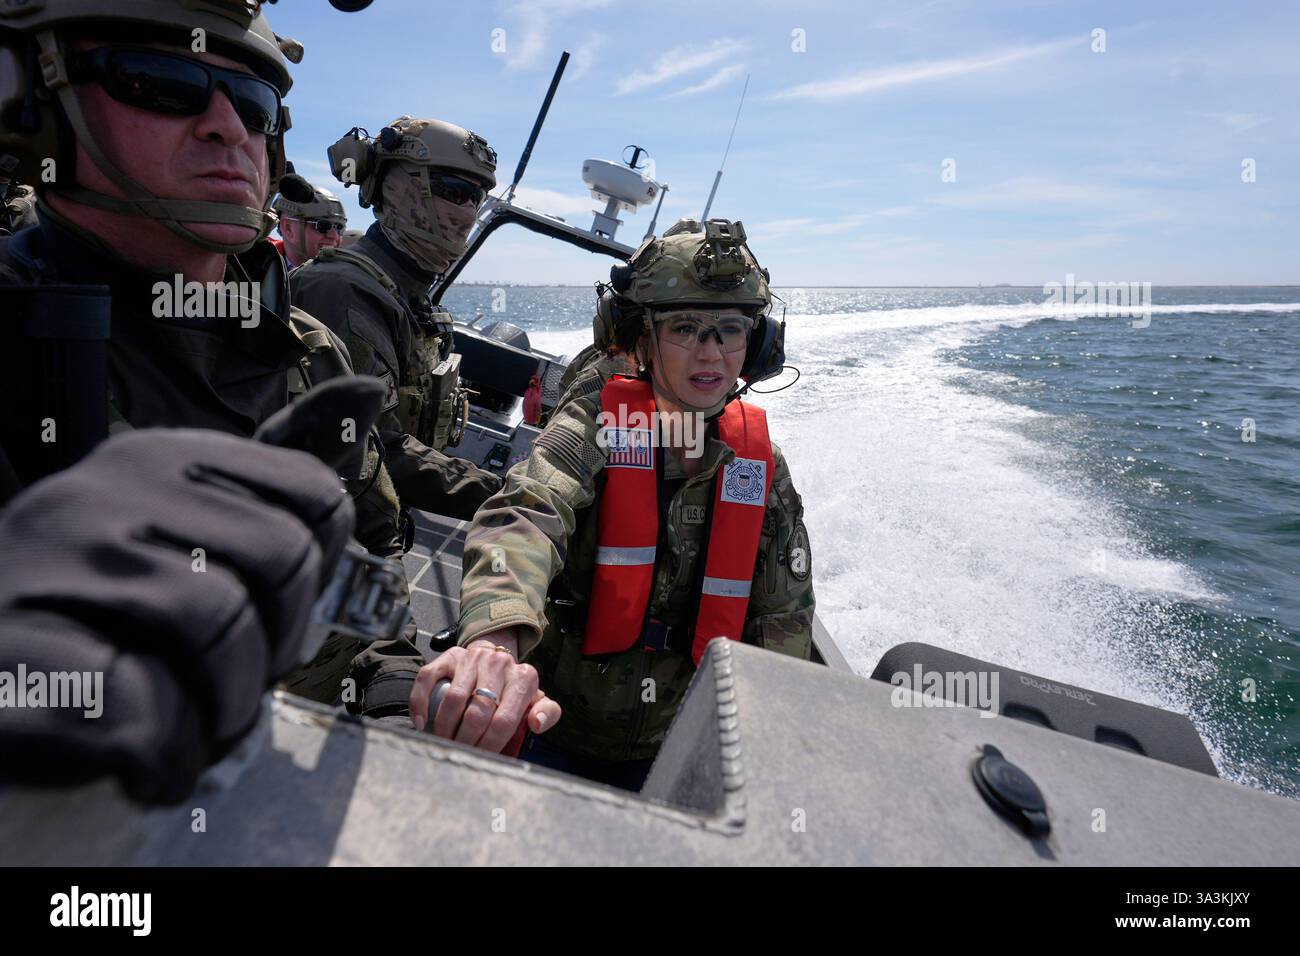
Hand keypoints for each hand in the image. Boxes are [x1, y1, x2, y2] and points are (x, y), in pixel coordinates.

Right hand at [0, 429, 354, 802]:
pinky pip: (140, 706)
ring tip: (189, 732)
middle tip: (230, 692)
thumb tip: (371, 389)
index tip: (267, 623)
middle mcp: (104, 491)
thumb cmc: (83, 612)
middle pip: (284, 558)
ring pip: (220, 625)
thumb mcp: (172, 528)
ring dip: (223, 708)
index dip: (312, 580)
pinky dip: (161, 753)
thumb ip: (268, 484)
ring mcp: (51, 564)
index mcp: (158, 459)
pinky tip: (139, 762)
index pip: (314, 495)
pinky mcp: (8, 653)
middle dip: (277, 648)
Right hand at [409, 630, 561, 752]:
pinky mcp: (449, 657)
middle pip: (478, 713)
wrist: (495, 657)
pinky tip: (421, 722)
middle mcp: (499, 663)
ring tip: (444, 742)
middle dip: (466, 740)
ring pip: (453, 699)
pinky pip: (428, 678)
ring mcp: (472, 658)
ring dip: (445, 728)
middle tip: (459, 753)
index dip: (490, 745)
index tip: (480, 758)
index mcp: (523, 678)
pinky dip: (420, 703)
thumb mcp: (536, 699)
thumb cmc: (513, 688)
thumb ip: (546, 713)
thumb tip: (535, 723)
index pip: (504, 720)